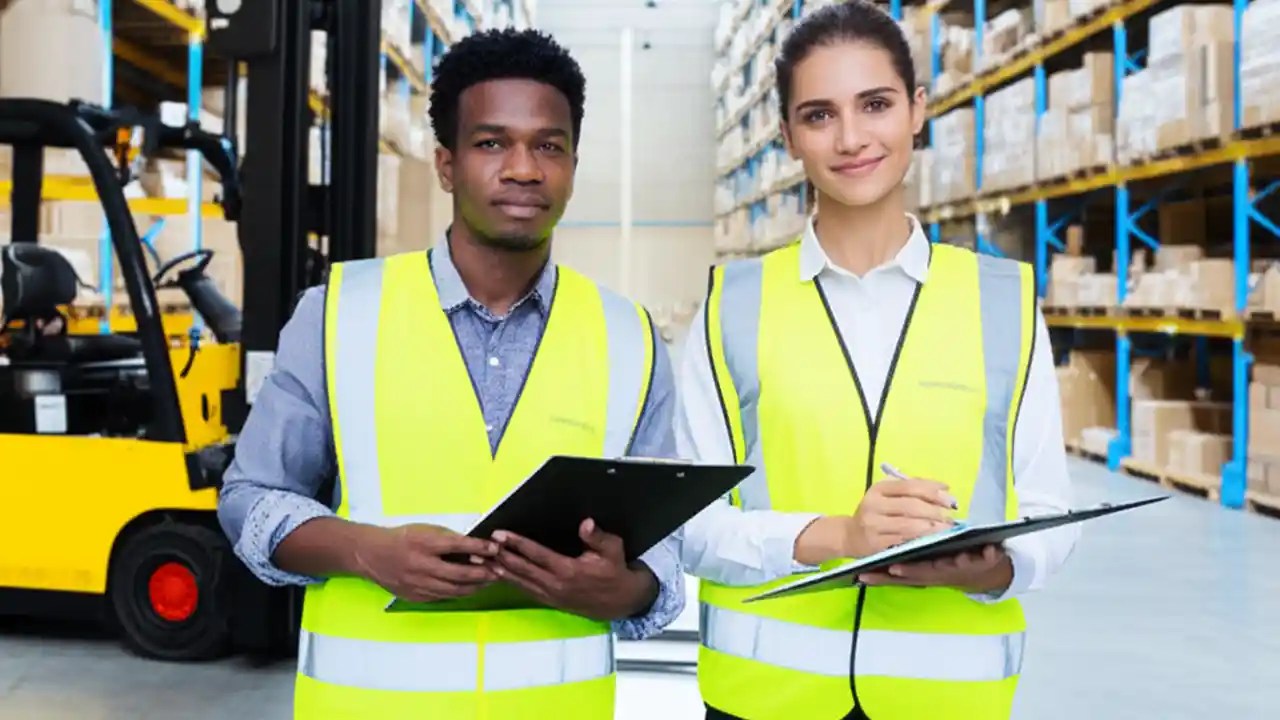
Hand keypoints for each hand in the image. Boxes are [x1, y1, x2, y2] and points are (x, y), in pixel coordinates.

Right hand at [352, 523, 500, 601]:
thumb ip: (449, 539)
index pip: (458, 545)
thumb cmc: (402, 538)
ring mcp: (418, 584)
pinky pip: (443, 597)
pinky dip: (458, 593)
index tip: (495, 549)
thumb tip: (475, 548)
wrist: (372, 554)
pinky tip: (469, 589)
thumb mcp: (426, 530)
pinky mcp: (415, 596)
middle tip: (499, 571)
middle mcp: (421, 565)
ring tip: (488, 582)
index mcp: (424, 543)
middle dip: (483, 573)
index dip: (479, 548)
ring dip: (474, 586)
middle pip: (459, 573)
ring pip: (453, 589)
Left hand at [491, 519, 656, 620]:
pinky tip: (498, 574)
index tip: (501, 534)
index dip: (518, 544)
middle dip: (501, 556)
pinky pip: (525, 590)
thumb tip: (587, 523)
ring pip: (520, 582)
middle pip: (522, 569)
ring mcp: (551, 595)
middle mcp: (556, 585)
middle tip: (482, 546)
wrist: (621, 602)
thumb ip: (598, 537)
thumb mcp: (613, 550)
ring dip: (500, 571)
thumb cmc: (616, 572)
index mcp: (569, 571)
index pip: (537, 555)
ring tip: (481, 561)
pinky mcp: (550, 601)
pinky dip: (510, 581)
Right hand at [844, 476, 958, 556]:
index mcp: (878, 489)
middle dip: (935, 511)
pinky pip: (903, 541)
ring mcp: (873, 525)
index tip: (950, 498)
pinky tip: (932, 540)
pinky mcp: (876, 544)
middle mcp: (873, 505)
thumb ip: (911, 490)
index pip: (910, 486)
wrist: (848, 536)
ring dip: (932, 527)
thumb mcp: (887, 497)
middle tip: (951, 517)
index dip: (933, 491)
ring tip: (946, 529)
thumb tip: (944, 488)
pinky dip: (921, 540)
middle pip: (911, 506)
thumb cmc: (875, 514)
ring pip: (909, 525)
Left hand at [858, 544, 1012, 593]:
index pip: (927, 570)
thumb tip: (991, 551)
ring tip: (858, 575)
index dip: (912, 570)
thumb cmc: (982, 558)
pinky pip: (898, 577)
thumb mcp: (989, 557)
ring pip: (899, 579)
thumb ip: (989, 555)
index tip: (895, 568)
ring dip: (880, 578)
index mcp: (948, 570)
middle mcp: (933, 576)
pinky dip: (883, 575)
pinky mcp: (918, 574)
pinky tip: (866, 572)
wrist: (983, 574)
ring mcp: (924, 577)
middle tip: (865, 575)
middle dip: (885, 578)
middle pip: (906, 579)